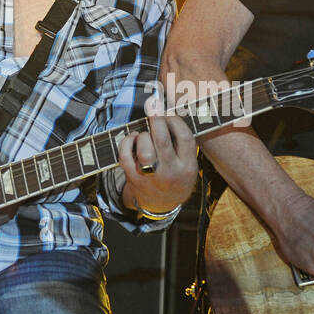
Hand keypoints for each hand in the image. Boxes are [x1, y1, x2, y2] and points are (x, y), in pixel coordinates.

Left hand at [118, 99, 198, 214]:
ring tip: (144, 134)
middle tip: (153, 108)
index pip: (184, 137)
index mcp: (187, 166)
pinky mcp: (135, 180)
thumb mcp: (188, 163)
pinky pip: (125, 157)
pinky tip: (132, 138)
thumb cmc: (176, 176)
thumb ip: (182, 143)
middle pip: (162, 140)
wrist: (163, 206)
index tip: (169, 112)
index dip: (175, 120)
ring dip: (142, 134)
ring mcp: (151, 177)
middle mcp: (170, 172)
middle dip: (156, 119)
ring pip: (144, 149)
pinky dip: (127, 143)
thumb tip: (167, 111)